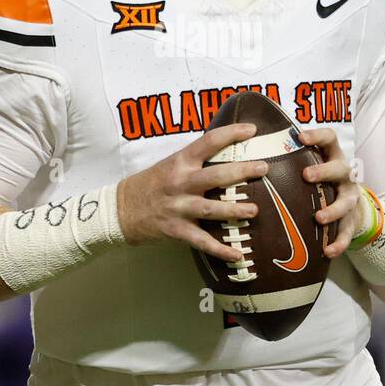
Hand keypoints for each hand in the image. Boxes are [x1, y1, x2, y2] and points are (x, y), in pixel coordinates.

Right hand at [117, 123, 267, 262]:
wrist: (121, 209)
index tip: (251, 130)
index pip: (209, 142)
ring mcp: (179, 207)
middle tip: (264, 168)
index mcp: (180, 162)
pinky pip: (202, 241)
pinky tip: (238, 255)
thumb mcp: (170, 165)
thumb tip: (229, 152)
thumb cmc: (151, 184)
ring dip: (235, 210)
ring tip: (254, 210)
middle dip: (242, 171)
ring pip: (211, 209)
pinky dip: (220, 250)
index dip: (231, 133)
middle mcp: (181, 183)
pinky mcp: (177, 230)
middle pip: (216, 176)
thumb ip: (195, 161)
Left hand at [298, 127, 367, 258]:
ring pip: (346, 202)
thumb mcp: (311, 163)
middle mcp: (344, 175)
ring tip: (319, 218)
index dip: (317, 136)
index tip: (300, 136)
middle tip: (306, 175)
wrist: (351, 204)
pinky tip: (327, 252)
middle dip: (324, 171)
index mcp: (332, 156)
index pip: (329, 139)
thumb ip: (290, 158)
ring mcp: (350, 198)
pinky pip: (347, 233)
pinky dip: (339, 243)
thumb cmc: (320, 180)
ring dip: (333, 209)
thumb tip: (251, 150)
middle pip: (340, 169)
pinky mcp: (351, 221)